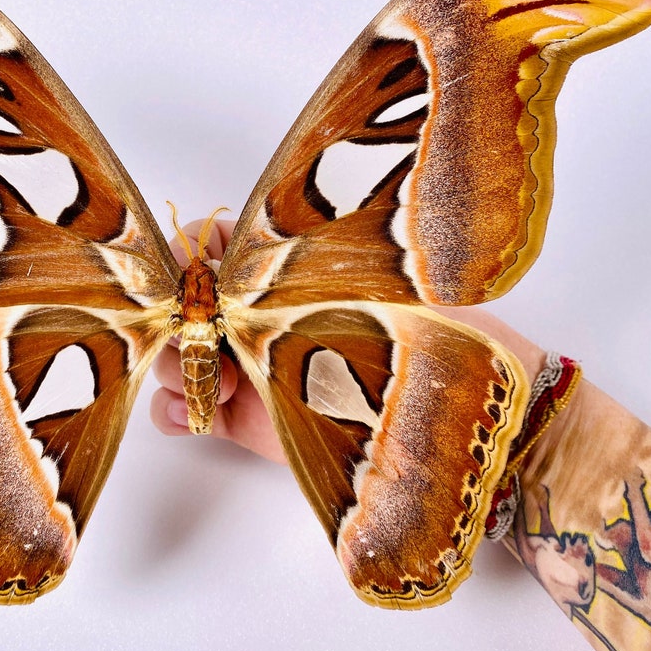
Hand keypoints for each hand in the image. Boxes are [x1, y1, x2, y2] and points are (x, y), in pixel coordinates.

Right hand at [149, 219, 547, 464]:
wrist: (475, 419)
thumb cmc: (438, 329)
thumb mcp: (380, 275)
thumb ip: (309, 254)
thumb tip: (237, 230)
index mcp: (286, 267)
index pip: (213, 242)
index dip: (188, 253)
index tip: (186, 272)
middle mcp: (261, 312)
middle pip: (183, 303)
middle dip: (177, 318)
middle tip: (207, 339)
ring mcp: (252, 365)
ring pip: (179, 354)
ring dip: (175, 364)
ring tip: (216, 385)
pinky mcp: (252, 420)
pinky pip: (190, 411)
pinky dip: (175, 411)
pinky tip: (191, 414)